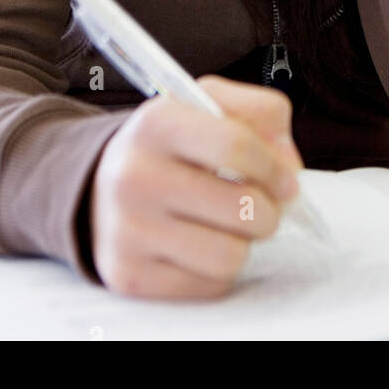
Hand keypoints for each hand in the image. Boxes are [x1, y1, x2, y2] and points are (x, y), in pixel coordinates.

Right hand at [88, 75, 303, 299]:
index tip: (286, 180)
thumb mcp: (206, 104)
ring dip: (244, 242)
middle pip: (243, 207)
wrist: (100, 188)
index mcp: (157, 122)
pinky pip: (210, 284)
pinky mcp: (131, 274)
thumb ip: (260, 114)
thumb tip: (288, 166)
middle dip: (268, 210)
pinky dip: (218, 269)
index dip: (275, 167)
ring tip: (228, 224)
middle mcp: (136, 174)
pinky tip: (201, 244)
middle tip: (258, 205)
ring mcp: (129, 229)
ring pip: (232, 254)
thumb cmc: (168, 147)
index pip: (237, 146)